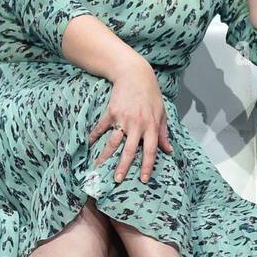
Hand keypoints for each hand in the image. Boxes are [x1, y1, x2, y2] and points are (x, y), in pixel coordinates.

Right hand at [88, 61, 173, 183]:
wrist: (135, 75)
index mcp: (152, 127)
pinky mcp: (110, 112)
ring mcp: (122, 119)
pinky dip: (93, 137)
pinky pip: (100, 128)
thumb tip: (169, 150)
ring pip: (113, 142)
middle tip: (117, 181)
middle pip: (129, 150)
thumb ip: (164, 133)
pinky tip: (88, 147)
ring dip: (105, 157)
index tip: (143, 180)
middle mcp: (137, 125)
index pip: (151, 151)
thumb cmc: (151, 95)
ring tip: (97, 169)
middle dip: (123, 167)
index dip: (147, 166)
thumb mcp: (162, 113)